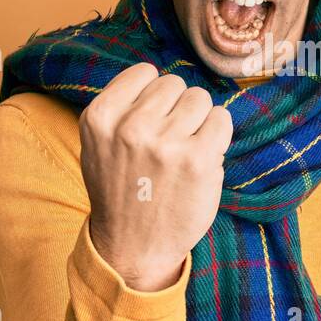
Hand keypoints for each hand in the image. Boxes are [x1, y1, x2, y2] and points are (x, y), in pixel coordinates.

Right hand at [79, 62, 232, 291]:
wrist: (133, 248)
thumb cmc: (121, 192)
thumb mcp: (98, 145)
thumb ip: (121, 108)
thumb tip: (159, 77)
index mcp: (100, 118)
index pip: (145, 72)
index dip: (153, 95)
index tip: (151, 120)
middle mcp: (130, 127)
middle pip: (175, 84)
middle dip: (177, 109)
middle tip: (169, 142)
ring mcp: (166, 144)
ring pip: (200, 99)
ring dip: (198, 121)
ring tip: (184, 150)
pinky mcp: (199, 161)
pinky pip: (222, 119)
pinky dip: (218, 134)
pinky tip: (203, 156)